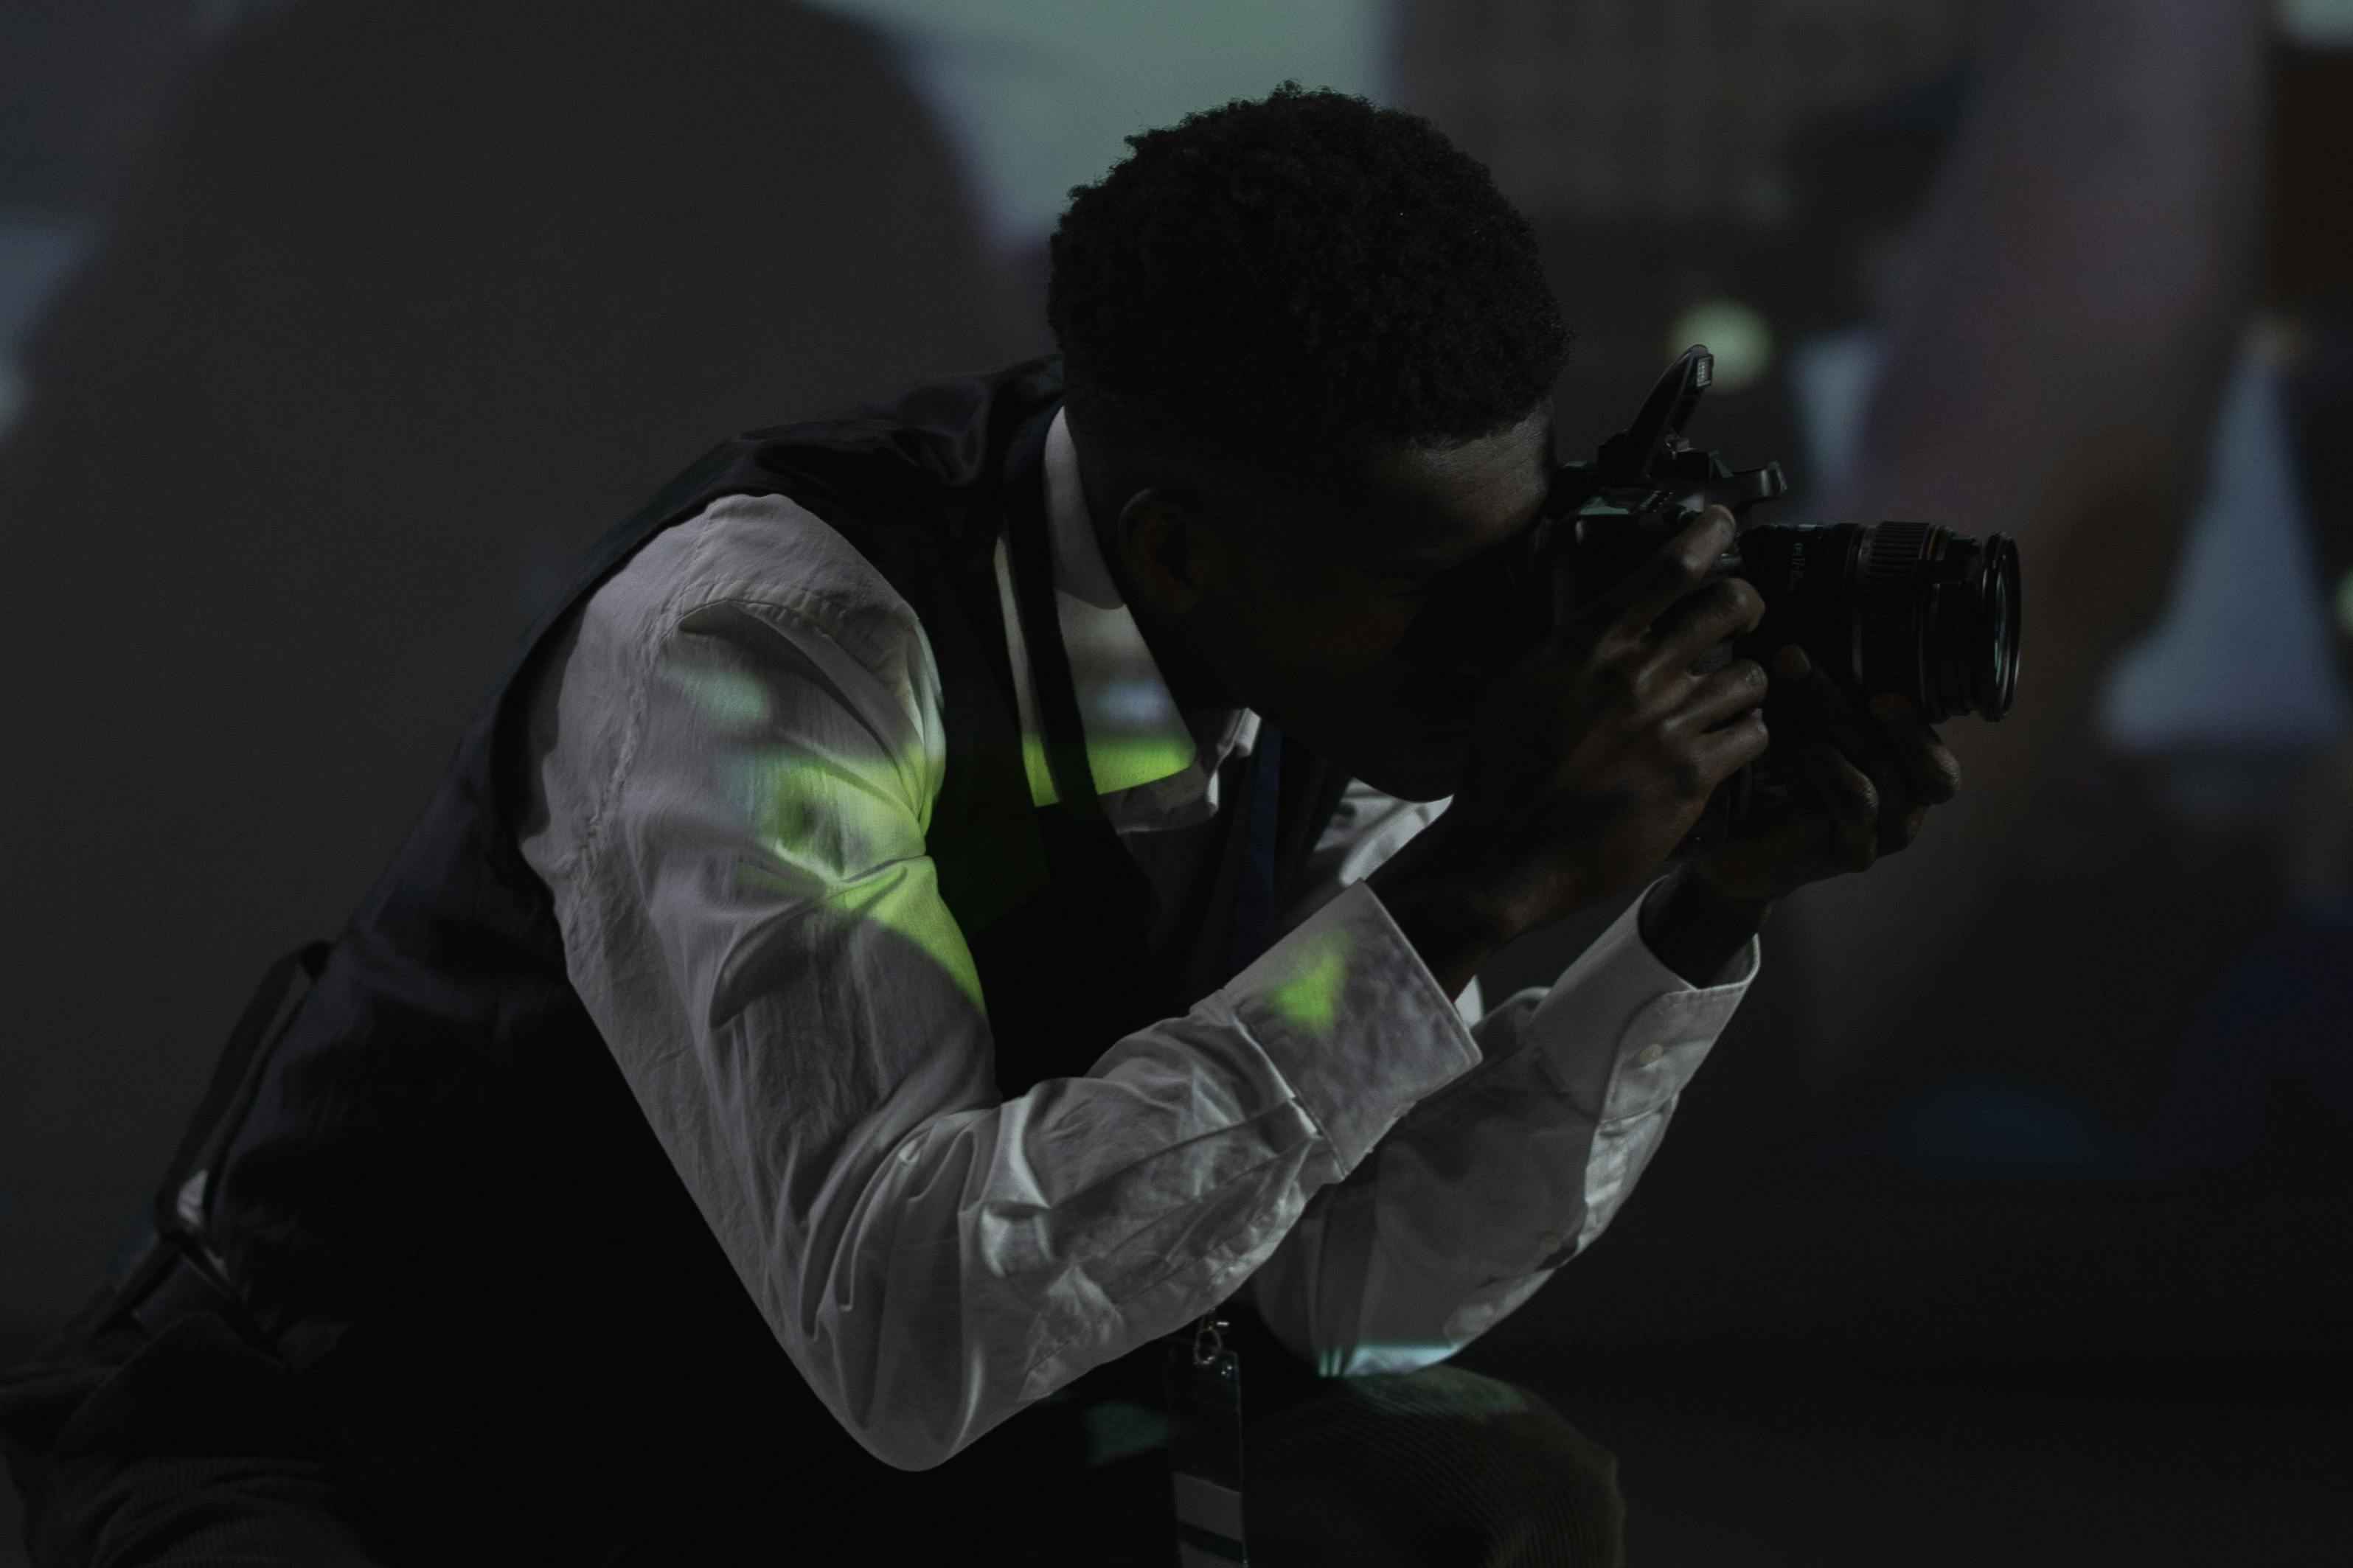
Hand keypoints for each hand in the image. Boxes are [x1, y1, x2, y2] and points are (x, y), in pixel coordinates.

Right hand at [1373, 505, 1769, 992]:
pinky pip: (1753, 734)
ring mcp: (1670, 727)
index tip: (1723, 522)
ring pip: (1752, 675)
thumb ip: (1536, 616)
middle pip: (1733, 604)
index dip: (1708, 533)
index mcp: (1590, 644)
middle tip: (1743, 613)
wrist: (1507, 854)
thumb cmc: (1499, 767)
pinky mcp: (1692, 778)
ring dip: (1743, 680)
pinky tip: (1725, 739)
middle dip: (1747, 602)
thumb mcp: (1507, 679)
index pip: (1669, 567)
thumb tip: (1545, 552)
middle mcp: (1638, 676)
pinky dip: (1746, 732)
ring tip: (1726, 693)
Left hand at [1692, 644, 1962, 904]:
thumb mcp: (1819, 737)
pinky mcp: (1822, 856)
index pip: (1939, 772)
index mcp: (1911, 791)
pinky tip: (1763, 731)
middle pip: (1894, 765)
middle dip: (1843, 704)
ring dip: (1816, 732)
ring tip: (1774, 694)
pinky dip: (1793, 761)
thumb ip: (1837, 704)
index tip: (1880, 690)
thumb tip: (1820, 625)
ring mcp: (1864, 845)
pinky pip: (1819, 805)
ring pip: (1861, 786)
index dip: (1917, 733)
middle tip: (1794, 657)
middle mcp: (1899, 823)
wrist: (1735, 853)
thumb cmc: (1780, 783)